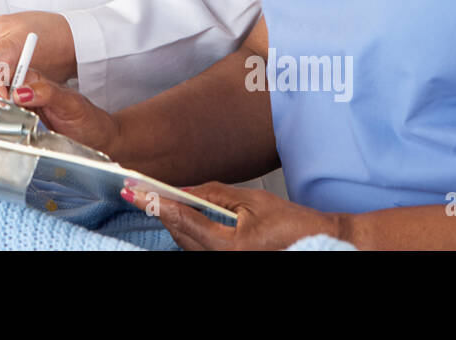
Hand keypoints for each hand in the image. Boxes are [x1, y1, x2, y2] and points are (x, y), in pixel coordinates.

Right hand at [0, 68, 121, 158]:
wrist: (98, 140)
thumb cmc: (89, 120)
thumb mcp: (71, 104)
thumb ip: (48, 94)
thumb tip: (20, 92)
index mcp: (33, 79)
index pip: (5, 69)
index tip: (2, 97)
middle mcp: (23, 90)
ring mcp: (18, 107)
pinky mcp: (17, 124)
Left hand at [121, 180, 347, 250]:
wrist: (320, 245)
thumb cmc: (295, 225)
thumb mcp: (254, 201)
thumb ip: (215, 195)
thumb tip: (186, 189)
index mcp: (230, 247)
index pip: (183, 220)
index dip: (156, 202)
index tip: (135, 190)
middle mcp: (224, 262)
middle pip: (179, 234)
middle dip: (159, 211)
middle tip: (137, 191)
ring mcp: (225, 266)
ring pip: (185, 244)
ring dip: (171, 221)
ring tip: (153, 199)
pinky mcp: (228, 264)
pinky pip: (199, 250)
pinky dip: (187, 232)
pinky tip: (180, 216)